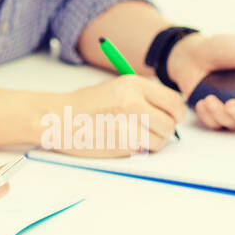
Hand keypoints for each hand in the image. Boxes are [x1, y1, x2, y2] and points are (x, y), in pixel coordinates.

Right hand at [44, 75, 186, 156]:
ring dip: (153, 141)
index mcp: (133, 85)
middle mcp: (134, 102)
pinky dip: (140, 148)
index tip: (170, 116)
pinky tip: (124, 140)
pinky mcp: (122, 144)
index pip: (174, 102)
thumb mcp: (115, 87)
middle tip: (153, 129)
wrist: (59, 118)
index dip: (175, 112)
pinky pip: (146, 149)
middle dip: (165, 129)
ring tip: (134, 134)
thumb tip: (170, 109)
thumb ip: (143, 95)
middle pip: (171, 123)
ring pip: (161, 140)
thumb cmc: (85, 104)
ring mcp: (129, 125)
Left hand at [167, 33, 234, 130]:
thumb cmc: (223, 48)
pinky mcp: (213, 113)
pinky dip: (208, 116)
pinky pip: (214, 123)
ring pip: (232, 123)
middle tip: (232, 104)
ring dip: (220, 113)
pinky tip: (203, 103)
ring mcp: (230, 108)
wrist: (194, 53)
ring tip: (210, 98)